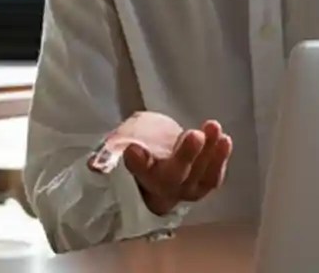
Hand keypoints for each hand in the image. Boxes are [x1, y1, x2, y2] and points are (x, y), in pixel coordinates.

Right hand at [87, 111, 232, 216]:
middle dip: (184, 156)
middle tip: (192, 135)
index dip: (137, 164)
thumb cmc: (139, 157)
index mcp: (138, 179)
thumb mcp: (119, 149)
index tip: (133, 150)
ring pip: (197, 176)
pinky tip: (223, 139)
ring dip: (208, 153)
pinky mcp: (201, 186)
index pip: (136, 174)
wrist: (156, 179)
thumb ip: (110, 154)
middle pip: (172, 176)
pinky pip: (212, 177)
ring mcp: (184, 190)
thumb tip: (95, 165)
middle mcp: (161, 189)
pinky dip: (219, 159)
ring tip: (212, 128)